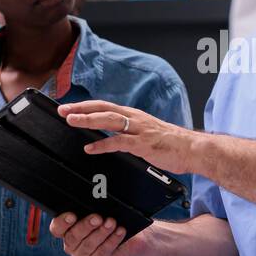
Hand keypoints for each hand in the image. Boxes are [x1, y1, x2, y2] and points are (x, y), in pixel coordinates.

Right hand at [49, 212, 156, 255]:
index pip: (57, 228)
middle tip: (98, 217)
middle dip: (86, 226)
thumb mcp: (98, 215)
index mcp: (66, 231)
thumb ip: (91, 210)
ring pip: (88, 245)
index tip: (72, 215)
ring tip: (112, 223)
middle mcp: (70, 245)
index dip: (62, 222)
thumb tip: (96, 196)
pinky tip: (119, 232)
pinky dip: (112, 241)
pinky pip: (102, 252)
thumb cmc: (107, 223)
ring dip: (101, 232)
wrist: (124, 243)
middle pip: (73, 237)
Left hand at [57, 100, 198, 174]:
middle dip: (81, 108)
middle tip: (62, 110)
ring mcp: (140, 130)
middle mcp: (135, 119)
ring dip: (88, 120)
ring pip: (109, 120)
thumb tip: (112, 136)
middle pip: (103, 109)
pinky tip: (90, 147)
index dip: (86, 106)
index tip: (70, 107)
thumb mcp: (147, 133)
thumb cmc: (172, 144)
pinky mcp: (144, 144)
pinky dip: (103, 144)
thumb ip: (130, 133)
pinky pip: (119, 142)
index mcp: (134, 116)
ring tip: (71, 121)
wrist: (193, 149)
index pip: (105, 106)